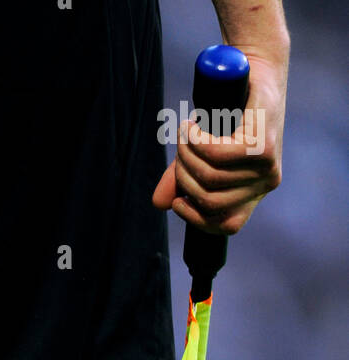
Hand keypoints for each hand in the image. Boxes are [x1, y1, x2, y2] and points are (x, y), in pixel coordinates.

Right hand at [152, 53, 286, 235]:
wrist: (255, 67)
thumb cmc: (229, 111)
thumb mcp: (202, 152)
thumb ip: (182, 179)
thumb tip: (160, 204)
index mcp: (254, 192)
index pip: (227, 225)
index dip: (197, 218)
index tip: (178, 201)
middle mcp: (265, 183)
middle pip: (210, 201)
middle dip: (184, 176)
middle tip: (180, 148)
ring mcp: (267, 166)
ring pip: (210, 177)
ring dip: (187, 154)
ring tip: (185, 132)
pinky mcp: (263, 146)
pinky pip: (216, 155)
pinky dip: (196, 141)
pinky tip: (192, 126)